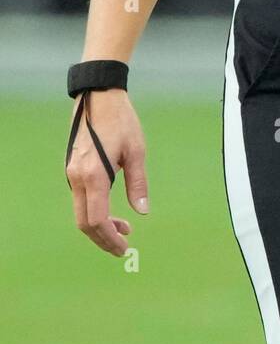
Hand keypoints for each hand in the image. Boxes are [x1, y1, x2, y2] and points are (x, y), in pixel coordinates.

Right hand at [66, 89, 148, 256]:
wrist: (98, 96)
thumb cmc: (121, 121)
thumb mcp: (136, 151)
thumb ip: (138, 183)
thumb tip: (143, 211)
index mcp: (94, 175)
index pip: (97, 219)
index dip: (110, 238)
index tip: (124, 247)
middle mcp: (78, 177)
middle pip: (85, 222)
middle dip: (103, 238)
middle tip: (124, 246)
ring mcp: (72, 173)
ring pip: (81, 212)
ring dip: (100, 225)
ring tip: (124, 227)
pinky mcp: (73, 168)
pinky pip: (80, 199)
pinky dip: (94, 211)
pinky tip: (111, 210)